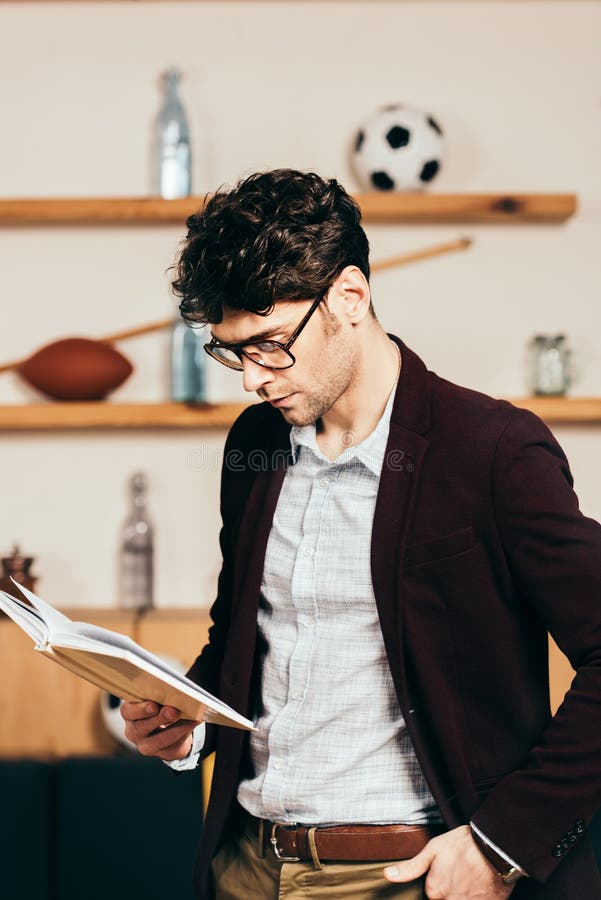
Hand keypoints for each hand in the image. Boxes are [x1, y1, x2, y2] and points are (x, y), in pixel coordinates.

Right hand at [120, 700, 199, 760]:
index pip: (128, 711)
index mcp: (129, 714)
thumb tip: (175, 692)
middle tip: (173, 711)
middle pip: (142, 727)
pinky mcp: (162, 754)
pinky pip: (174, 746)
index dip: (140, 709)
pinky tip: (195, 723)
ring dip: (177, 728)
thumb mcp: (156, 698)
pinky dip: (186, 732)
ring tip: (192, 718)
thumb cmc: (159, 705)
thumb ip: (160, 694)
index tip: (153, 705)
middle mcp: (133, 732)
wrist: (167, 726)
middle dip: (160, 718)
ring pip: (160, 740)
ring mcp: (146, 746)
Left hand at [383, 825, 515, 898]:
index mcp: (434, 891)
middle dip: (452, 887)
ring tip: (471, 877)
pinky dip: (477, 895)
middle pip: (445, 898)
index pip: (432, 893)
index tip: (449, 869)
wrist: (496, 849)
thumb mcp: (433, 849)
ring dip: (464, 890)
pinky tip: (480, 884)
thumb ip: (411, 867)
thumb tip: (388, 875)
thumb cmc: (465, 845)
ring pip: (459, 899)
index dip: (440, 879)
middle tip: (462, 872)